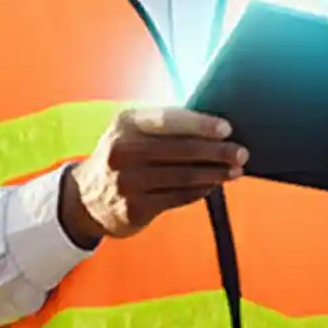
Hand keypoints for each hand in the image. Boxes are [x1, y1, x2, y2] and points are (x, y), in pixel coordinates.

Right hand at [59, 107, 248, 247]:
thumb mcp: (130, 132)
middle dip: (217, 151)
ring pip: (183, 176)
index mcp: (125, 123)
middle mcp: (123, 150)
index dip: (199, 124)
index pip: (168, 119)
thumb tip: (211, 124)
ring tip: (235, 170)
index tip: (226, 128)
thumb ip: (162, 125)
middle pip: (181, 150)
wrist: (86, 198)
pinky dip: (200, 190)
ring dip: (215, 173)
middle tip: (241, 152)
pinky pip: (178, 197)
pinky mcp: (135, 208)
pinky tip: (213, 185)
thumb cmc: (121, 155)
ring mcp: (128, 181)